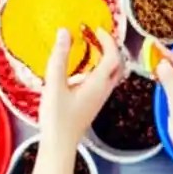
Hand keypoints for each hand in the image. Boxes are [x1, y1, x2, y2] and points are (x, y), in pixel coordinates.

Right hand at [39, 28, 122, 148]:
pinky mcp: (93, 103)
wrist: (60, 144)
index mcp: (98, 83)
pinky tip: (83, 69)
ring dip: (106, 58)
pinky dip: (99, 68)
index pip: (113, 56)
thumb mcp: (54, 84)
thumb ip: (59, 57)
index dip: (108, 40)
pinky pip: (103, 81)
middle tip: (97, 36)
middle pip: (117, 64)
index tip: (97, 29)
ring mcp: (100, 98)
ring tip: (91, 47)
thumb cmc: (57, 117)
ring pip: (112, 73)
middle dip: (111, 47)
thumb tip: (64, 32)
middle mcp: (103, 90)